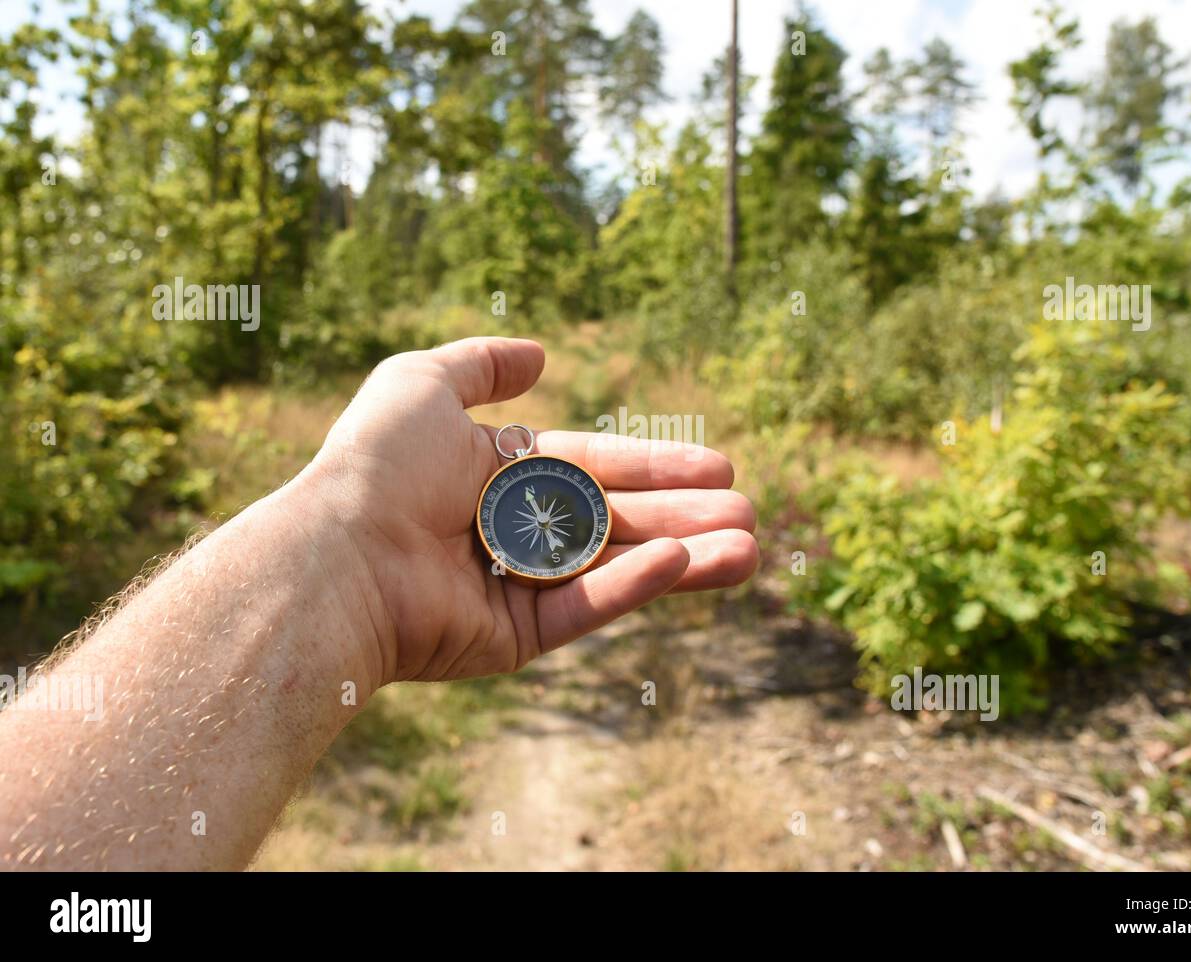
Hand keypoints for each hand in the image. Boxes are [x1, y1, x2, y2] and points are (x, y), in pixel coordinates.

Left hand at [295, 337, 758, 687]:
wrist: (341, 553)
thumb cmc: (377, 465)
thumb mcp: (420, 383)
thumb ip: (480, 364)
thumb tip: (540, 354)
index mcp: (502, 475)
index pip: (598, 467)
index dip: (656, 465)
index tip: (718, 463)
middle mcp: (517, 530)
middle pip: (621, 520)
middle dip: (686, 515)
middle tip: (751, 512)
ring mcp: (520, 588)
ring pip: (618, 568)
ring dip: (685, 557)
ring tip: (750, 550)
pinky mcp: (518, 638)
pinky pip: (587, 606)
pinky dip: (634, 586)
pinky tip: (685, 563)